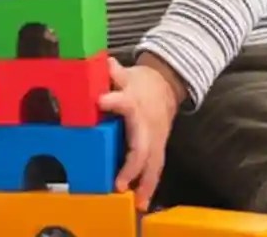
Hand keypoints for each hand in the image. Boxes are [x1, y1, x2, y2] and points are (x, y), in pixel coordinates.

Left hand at [97, 56, 182, 210]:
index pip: (123, 101)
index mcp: (133, 101)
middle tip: (120, 183)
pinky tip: (142, 204)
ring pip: (153, 163)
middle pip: (142, 146)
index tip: (100, 101)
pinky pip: (155, 169)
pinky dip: (149, 187)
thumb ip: (113, 72)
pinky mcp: (158, 148)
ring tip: (137, 203)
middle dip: (132, 165)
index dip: (112, 101)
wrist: (166, 86)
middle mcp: (145, 124)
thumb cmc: (139, 83)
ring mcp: (154, 138)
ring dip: (145, 184)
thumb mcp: (126, 73)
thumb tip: (105, 63)